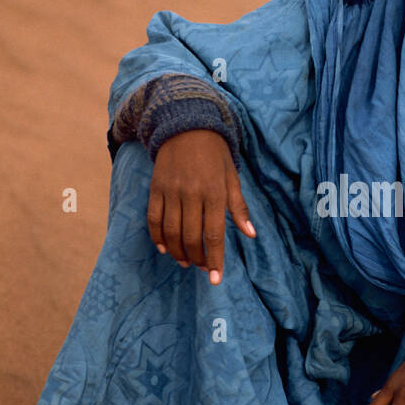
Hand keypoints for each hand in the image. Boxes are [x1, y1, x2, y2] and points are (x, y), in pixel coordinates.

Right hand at [147, 129, 255, 284]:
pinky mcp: (156, 188)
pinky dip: (157, 237)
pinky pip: (153, 218)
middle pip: (192, 237)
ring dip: (177, 252)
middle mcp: (192, 194)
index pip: (214, 235)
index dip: (214, 260)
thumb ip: (239, 208)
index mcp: (215, 193)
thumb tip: (251, 235)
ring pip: (171, 231)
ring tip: (184, 262)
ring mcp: (171, 191)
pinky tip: (164, 248)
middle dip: (197, 259)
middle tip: (201, 268)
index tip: (215, 279)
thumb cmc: (215, 155)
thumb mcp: (232, 177)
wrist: (187, 125)